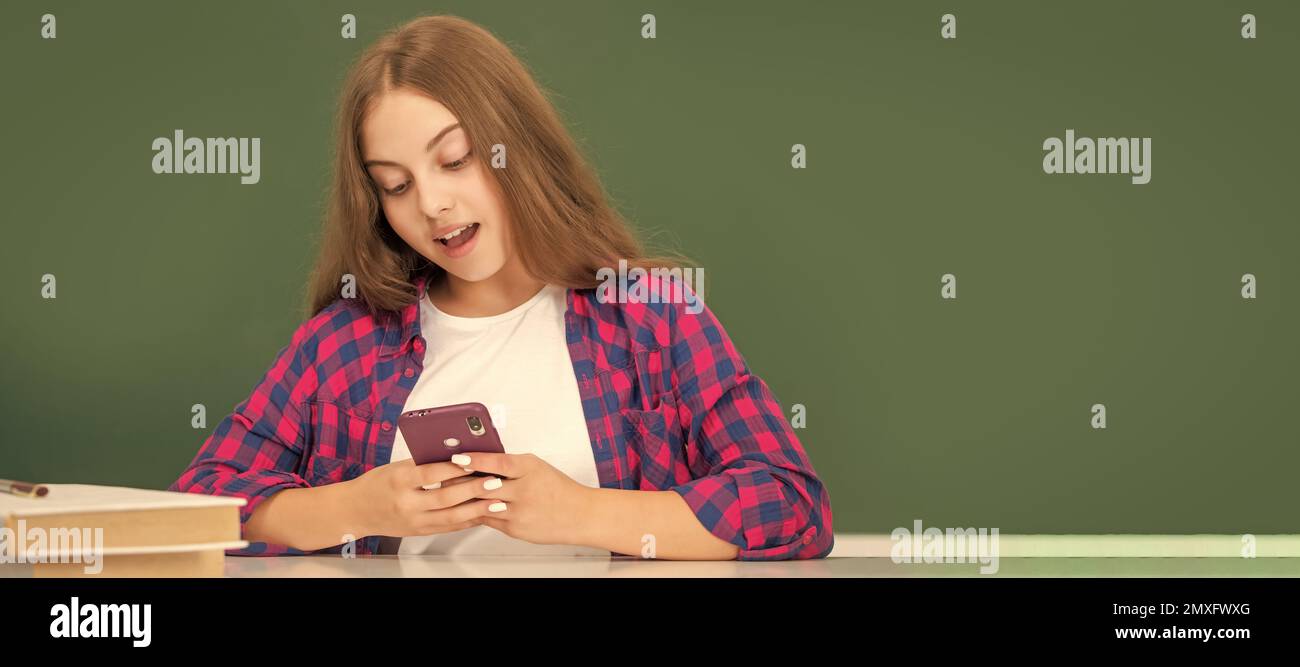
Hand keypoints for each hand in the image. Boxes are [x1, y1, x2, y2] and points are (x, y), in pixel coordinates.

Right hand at [344, 458, 500, 537]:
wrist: (356, 511)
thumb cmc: (377, 484)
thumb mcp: (396, 467)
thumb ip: (424, 463)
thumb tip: (455, 454)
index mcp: (399, 480)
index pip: (432, 473)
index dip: (456, 468)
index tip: (476, 461)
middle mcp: (406, 503)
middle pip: (446, 497)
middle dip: (474, 489)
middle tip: (494, 481)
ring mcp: (413, 521)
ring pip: (451, 517)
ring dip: (476, 508)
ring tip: (496, 499)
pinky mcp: (419, 531)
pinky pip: (448, 527)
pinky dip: (467, 520)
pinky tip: (482, 513)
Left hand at [452, 452, 592, 545]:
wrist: (578, 515)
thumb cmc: (557, 488)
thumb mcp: (536, 467)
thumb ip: (511, 465)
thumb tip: (481, 461)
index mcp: (529, 469)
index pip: (499, 462)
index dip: (476, 459)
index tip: (458, 457)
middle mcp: (523, 491)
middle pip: (485, 486)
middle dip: (461, 481)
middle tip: (441, 475)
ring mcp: (518, 512)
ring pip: (482, 505)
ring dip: (464, 499)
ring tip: (448, 492)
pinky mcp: (514, 528)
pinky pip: (488, 519)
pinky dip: (477, 512)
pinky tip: (466, 507)